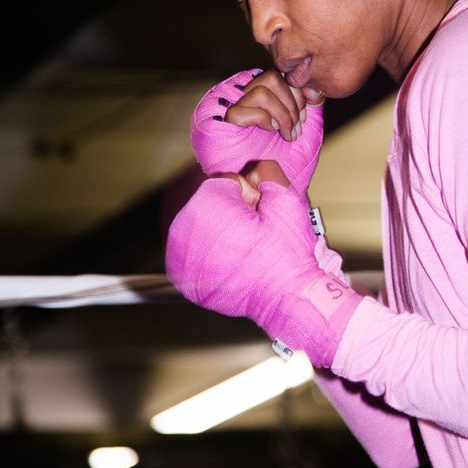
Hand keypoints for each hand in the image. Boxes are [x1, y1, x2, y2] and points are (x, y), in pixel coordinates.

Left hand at [165, 170, 360, 367]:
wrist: (288, 299)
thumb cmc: (287, 254)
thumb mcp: (285, 199)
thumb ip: (267, 169)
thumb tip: (253, 168)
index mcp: (207, 207)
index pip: (223, 182)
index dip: (248, 195)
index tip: (259, 214)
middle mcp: (184, 230)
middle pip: (208, 202)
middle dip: (231, 211)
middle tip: (255, 232)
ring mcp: (179, 255)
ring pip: (200, 224)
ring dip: (219, 230)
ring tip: (245, 247)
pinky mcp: (180, 275)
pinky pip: (193, 249)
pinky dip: (209, 251)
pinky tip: (232, 260)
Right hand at [191, 69, 324, 193]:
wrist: (277, 194)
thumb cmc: (288, 166)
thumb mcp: (309, 129)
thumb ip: (310, 102)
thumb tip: (310, 82)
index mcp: (260, 98)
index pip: (279, 74)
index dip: (298, 93)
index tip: (304, 119)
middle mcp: (240, 99)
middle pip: (270, 77)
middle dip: (292, 103)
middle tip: (296, 128)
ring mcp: (225, 110)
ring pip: (260, 89)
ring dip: (281, 114)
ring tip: (286, 134)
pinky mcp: (212, 125)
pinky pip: (241, 110)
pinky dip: (262, 121)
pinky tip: (269, 133)